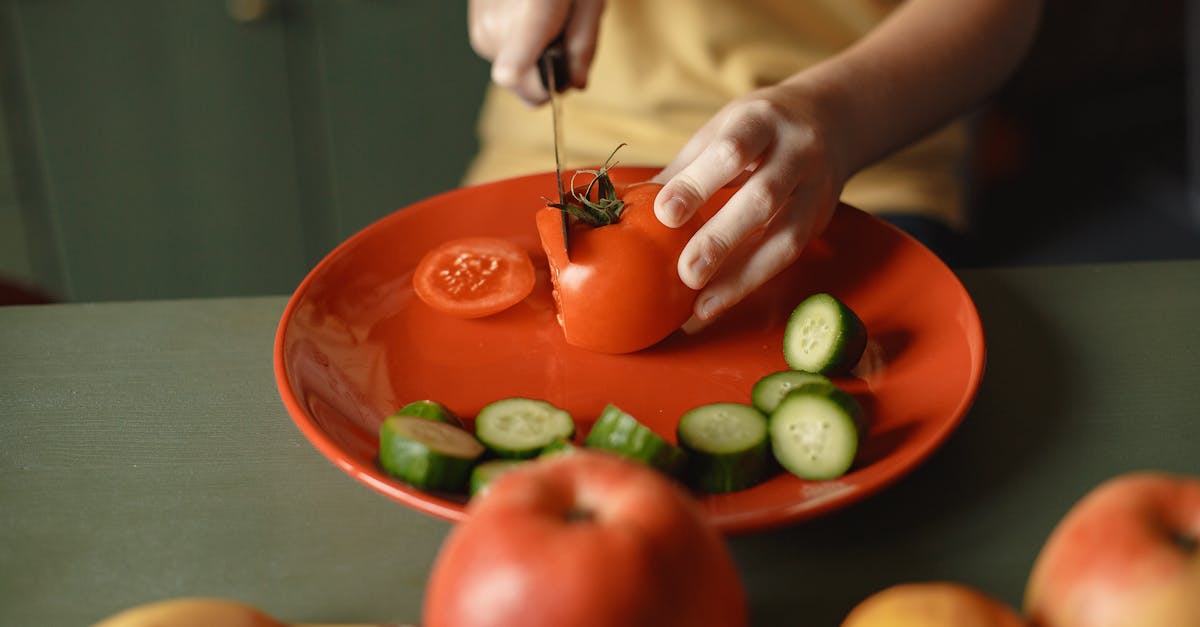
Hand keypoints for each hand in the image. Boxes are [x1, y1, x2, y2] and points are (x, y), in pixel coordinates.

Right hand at [468, 0, 606, 105]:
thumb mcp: (588, 1)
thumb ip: (584, 45)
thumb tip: (575, 84)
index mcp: (529, 15)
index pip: (513, 74)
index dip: (539, 90)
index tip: (559, 80)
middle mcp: (496, 26)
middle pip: (520, 85)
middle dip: (546, 74)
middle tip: (562, 38)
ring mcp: (480, 28)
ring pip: (512, 74)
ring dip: (534, 59)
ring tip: (546, 22)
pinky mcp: (475, 29)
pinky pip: (503, 57)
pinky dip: (520, 48)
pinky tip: (530, 19)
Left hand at [652, 82, 845, 329]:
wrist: (830, 119)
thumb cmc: (756, 129)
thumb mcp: (721, 130)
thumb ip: (685, 168)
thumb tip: (628, 206)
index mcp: (761, 120)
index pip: (732, 150)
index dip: (699, 183)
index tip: (665, 213)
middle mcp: (797, 151)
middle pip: (763, 197)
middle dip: (722, 238)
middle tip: (686, 273)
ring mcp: (815, 188)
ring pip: (785, 236)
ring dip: (742, 276)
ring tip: (701, 307)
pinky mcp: (820, 218)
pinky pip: (788, 255)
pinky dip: (749, 283)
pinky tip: (716, 305)